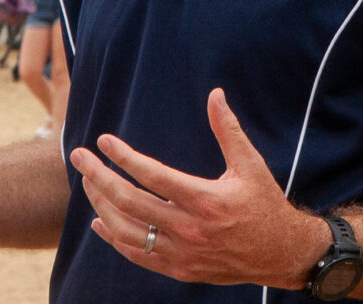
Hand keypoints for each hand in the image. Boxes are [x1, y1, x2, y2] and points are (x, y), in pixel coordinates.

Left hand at [68, 88, 327, 288]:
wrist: (283, 255)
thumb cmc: (265, 204)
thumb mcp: (250, 164)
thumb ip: (228, 130)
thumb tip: (215, 93)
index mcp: (206, 200)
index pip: (153, 177)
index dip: (124, 157)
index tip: (104, 140)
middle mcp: (191, 229)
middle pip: (130, 203)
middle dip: (99, 177)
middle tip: (78, 156)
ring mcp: (183, 253)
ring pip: (128, 231)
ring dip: (101, 206)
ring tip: (88, 183)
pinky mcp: (181, 269)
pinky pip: (139, 256)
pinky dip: (115, 239)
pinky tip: (100, 221)